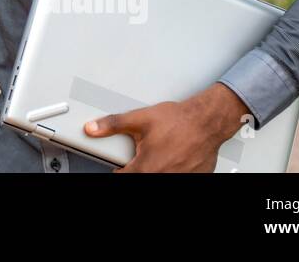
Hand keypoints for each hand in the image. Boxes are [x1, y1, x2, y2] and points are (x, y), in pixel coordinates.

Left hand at [83, 83, 251, 171]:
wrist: (206, 121)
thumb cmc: (178, 120)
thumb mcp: (140, 119)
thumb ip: (113, 124)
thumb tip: (93, 128)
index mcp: (146, 167)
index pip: (122, 178)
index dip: (118, 171)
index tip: (118, 167)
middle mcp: (163, 176)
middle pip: (141, 178)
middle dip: (138, 169)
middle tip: (142, 156)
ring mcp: (178, 179)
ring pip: (159, 178)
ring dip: (155, 169)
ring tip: (159, 155)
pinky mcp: (193, 178)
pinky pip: (177, 176)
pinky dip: (172, 169)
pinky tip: (173, 158)